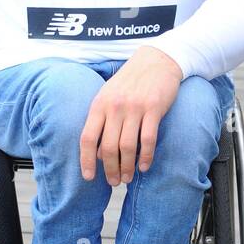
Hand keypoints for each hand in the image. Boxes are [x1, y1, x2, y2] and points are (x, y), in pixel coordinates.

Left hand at [80, 46, 182, 184]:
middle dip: (110, 169)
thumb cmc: (130, 82)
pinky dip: (145, 157)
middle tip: (114, 182)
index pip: (87, 138)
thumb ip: (101, 121)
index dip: (86, 160)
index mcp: (99, 104)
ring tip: (127, 178)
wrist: (157, 60)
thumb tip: (97, 153)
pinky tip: (144, 167)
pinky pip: (147, 140)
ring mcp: (134, 108)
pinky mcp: (153, 109)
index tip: (89, 178)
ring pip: (127, 146)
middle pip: (107, 147)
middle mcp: (114, 107)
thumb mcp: (109, 96)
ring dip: (126, 167)